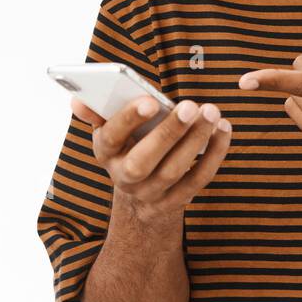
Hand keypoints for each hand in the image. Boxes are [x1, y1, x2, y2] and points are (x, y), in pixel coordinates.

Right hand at [71, 95, 230, 222]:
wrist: (139, 198)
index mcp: (105, 153)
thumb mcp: (111, 131)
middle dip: (169, 132)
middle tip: (191, 105)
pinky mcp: (175, 202)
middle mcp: (124, 178)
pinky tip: (223, 129)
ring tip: (211, 112)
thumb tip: (77, 99)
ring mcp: (150, 194)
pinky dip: (214, 154)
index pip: (111, 137)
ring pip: (174, 170)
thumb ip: (100, 112)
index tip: (150, 100)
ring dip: (196, 140)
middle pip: (144, 160)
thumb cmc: (129, 146)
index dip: (128, 119)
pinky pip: (198, 179)